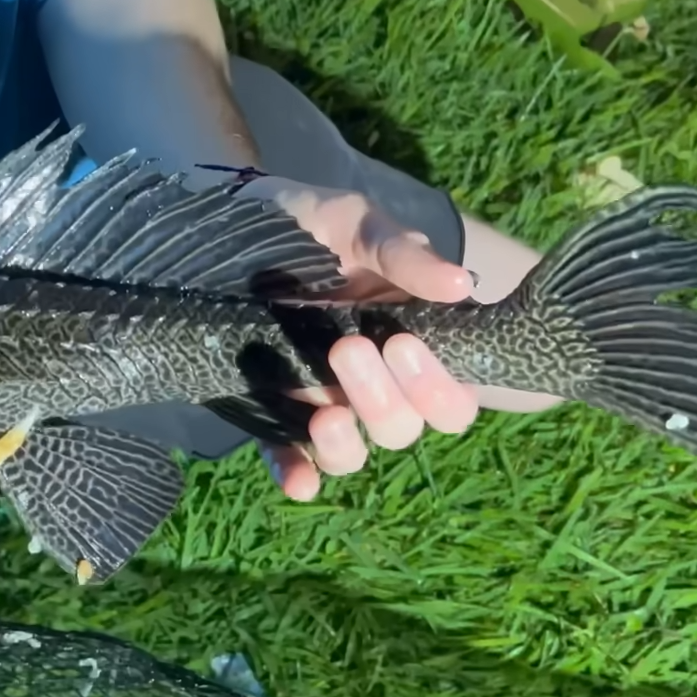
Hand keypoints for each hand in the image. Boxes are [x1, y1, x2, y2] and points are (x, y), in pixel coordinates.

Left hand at [241, 178, 481, 500]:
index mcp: (410, 341)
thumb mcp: (356, 222)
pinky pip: (288, 459)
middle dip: (383, 400)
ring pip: (352, 454)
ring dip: (345, 444)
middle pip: (403, 428)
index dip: (441, 390)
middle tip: (349, 347)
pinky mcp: (270, 409)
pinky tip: (296, 479)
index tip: (405, 344)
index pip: (451, 398)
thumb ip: (403, 253)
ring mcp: (321, 398)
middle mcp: (373, 381)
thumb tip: (462, 284)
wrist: (234, 216)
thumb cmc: (310, 219)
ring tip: (325, 414)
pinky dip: (294, 474)